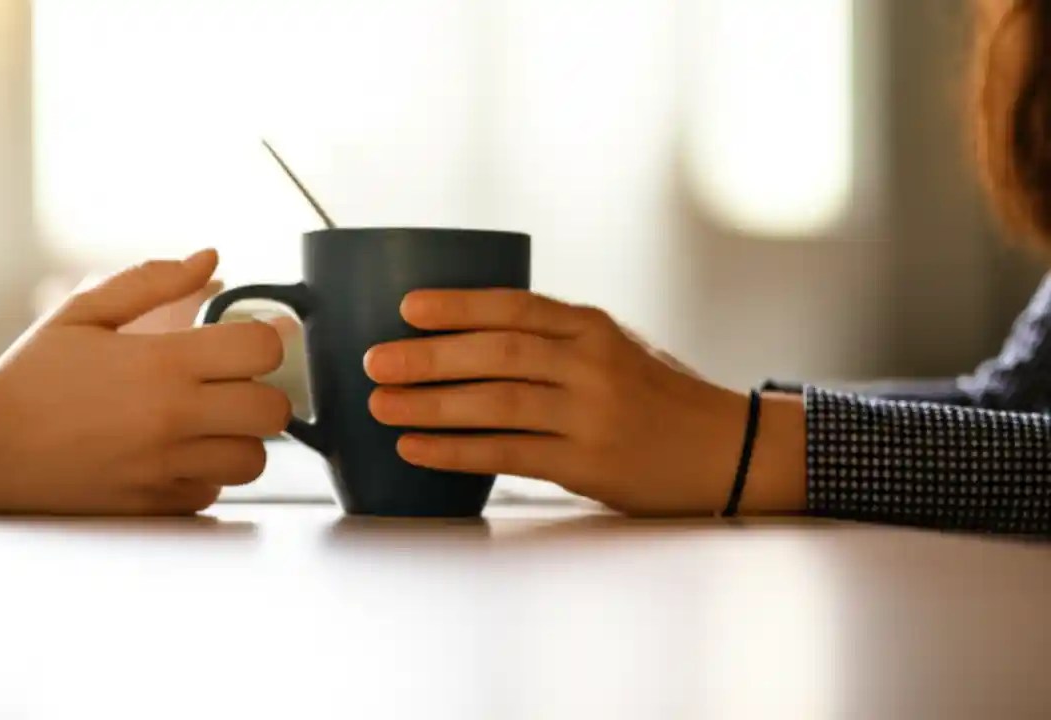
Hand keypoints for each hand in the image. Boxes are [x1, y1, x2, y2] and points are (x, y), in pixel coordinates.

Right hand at [0, 249, 290, 513]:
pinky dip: (203, 474)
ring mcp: (164, 467)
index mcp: (161, 362)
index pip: (262, 348)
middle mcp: (171, 418)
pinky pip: (212, 491)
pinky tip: (171, 455)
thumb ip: (151, 281)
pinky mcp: (153, 506)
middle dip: (261, 394)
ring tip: (204, 425)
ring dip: (238, 440)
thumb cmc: (30, 376)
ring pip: (252, 459)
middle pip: (273, 411)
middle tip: (231, 387)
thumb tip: (210, 259)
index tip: (241, 342)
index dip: (262, 340)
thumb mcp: (83, 314)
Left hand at [364, 289, 803, 515]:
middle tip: (376, 360)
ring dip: (431, 404)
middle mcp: (592, 365)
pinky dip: (455, 451)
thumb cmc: (656, 397)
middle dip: (428, 356)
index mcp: (594, 328)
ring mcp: (591, 416)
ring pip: (496, 404)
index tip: (407, 308)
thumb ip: (555, 341)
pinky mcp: (587, 464)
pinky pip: (507, 454)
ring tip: (382, 404)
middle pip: (497, 353)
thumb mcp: (614, 350)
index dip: (458, 305)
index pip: (516, 306)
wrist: (722, 450)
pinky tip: (416, 448)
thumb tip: (466, 336)